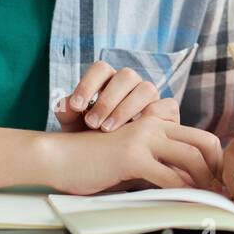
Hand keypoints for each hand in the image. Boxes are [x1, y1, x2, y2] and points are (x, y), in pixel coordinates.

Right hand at [50, 116, 224, 195]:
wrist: (60, 157)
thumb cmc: (94, 161)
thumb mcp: (133, 159)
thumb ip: (158, 165)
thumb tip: (187, 183)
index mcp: (156, 124)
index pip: (199, 137)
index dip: (214, 159)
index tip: (217, 181)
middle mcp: (153, 126)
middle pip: (203, 142)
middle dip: (217, 169)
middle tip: (221, 191)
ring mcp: (143, 138)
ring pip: (190, 158)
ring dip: (205, 182)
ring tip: (209, 199)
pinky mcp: (132, 156)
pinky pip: (168, 175)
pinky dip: (183, 191)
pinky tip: (187, 200)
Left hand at [54, 60, 178, 132]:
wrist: (115, 164)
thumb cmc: (93, 141)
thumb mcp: (75, 129)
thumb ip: (67, 114)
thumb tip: (64, 105)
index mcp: (109, 81)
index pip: (102, 68)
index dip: (88, 84)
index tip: (76, 106)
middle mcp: (132, 85)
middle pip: (126, 75)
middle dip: (108, 99)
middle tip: (92, 123)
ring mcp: (152, 97)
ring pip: (146, 89)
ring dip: (127, 108)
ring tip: (108, 130)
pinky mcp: (168, 112)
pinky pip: (167, 105)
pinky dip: (153, 116)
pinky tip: (136, 132)